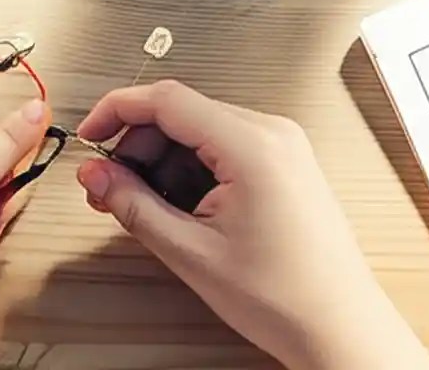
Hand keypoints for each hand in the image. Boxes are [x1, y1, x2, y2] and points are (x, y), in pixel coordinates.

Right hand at [74, 82, 428, 369]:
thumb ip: (135, 205)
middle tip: (108, 188)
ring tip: (143, 207)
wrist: (339, 327)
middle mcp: (272, 133)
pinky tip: (178, 208)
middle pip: (181, 113)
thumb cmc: (285, 297)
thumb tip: (96, 175)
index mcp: (252, 146)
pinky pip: (223, 147)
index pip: (167, 100)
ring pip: (200, 130)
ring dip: (162, 160)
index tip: (89, 135)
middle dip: (137, 146)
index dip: (117, 111)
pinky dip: (191, 169)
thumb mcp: (192, 252)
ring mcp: (282, 146)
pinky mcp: (284, 163)